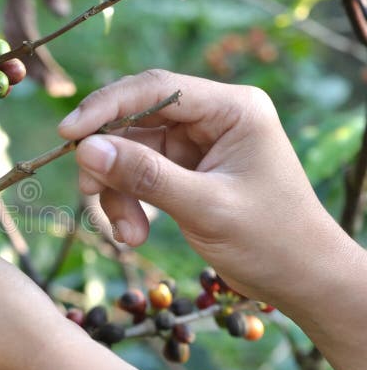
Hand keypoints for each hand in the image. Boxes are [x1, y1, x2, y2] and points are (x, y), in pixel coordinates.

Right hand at [58, 69, 349, 304]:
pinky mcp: (185, 170)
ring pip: (131, 153)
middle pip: (136, 121)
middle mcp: (212, 118)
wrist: (300, 279)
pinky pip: (139, 176)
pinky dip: (128, 204)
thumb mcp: (205, 207)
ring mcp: (197, 145)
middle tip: (89, 193)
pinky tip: (134, 235)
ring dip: (118, 193)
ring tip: (127, 234)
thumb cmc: (270, 240)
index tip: (68, 134)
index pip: (156, 89)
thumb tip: (86, 149)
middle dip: (111, 162)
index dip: (106, 107)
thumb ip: (145, 176)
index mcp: (232, 109)